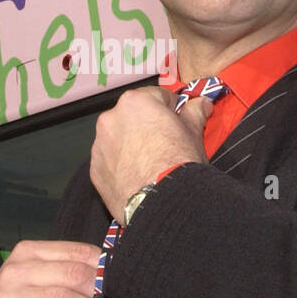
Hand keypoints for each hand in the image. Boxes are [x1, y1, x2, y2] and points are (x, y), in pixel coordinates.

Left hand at [90, 86, 212, 221]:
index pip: (157, 97)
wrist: (163, 201)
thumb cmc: (178, 162)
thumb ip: (195, 113)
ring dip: (131, 145)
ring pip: (119, 138)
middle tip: (165, 145)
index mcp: (136, 102)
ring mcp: (99, 144)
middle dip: (148, 127)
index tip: (178, 123)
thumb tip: (202, 104)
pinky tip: (137, 177)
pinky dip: (120, 165)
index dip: (171, 110)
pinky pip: (110, 161)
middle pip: (134, 117)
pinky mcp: (95, 169)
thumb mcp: (193, 133)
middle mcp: (111, 118)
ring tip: (150, 165)